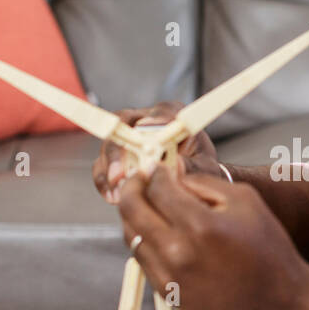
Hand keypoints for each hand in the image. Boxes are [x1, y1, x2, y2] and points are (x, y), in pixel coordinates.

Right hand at [91, 101, 220, 203]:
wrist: (193, 184)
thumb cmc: (201, 170)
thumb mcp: (205, 169)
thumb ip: (193, 166)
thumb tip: (177, 166)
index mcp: (172, 116)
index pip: (159, 113)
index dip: (150, 123)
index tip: (145, 137)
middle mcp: (146, 122)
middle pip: (123, 125)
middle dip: (118, 151)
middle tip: (119, 174)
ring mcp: (128, 139)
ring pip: (109, 146)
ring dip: (109, 170)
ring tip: (117, 192)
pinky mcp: (117, 158)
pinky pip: (103, 166)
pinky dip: (105, 182)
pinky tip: (113, 196)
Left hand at [117, 164, 308, 309]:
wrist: (279, 301)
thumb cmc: (268, 246)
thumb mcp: (245, 199)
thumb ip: (202, 181)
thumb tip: (171, 169)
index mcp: (200, 226)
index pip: (157, 188)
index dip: (152, 171)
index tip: (156, 166)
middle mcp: (178, 254)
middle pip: (132, 209)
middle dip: (132, 187)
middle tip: (139, 178)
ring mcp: (170, 278)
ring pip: (132, 236)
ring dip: (135, 215)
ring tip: (150, 204)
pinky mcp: (168, 294)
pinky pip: (143, 260)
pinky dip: (146, 241)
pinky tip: (162, 232)